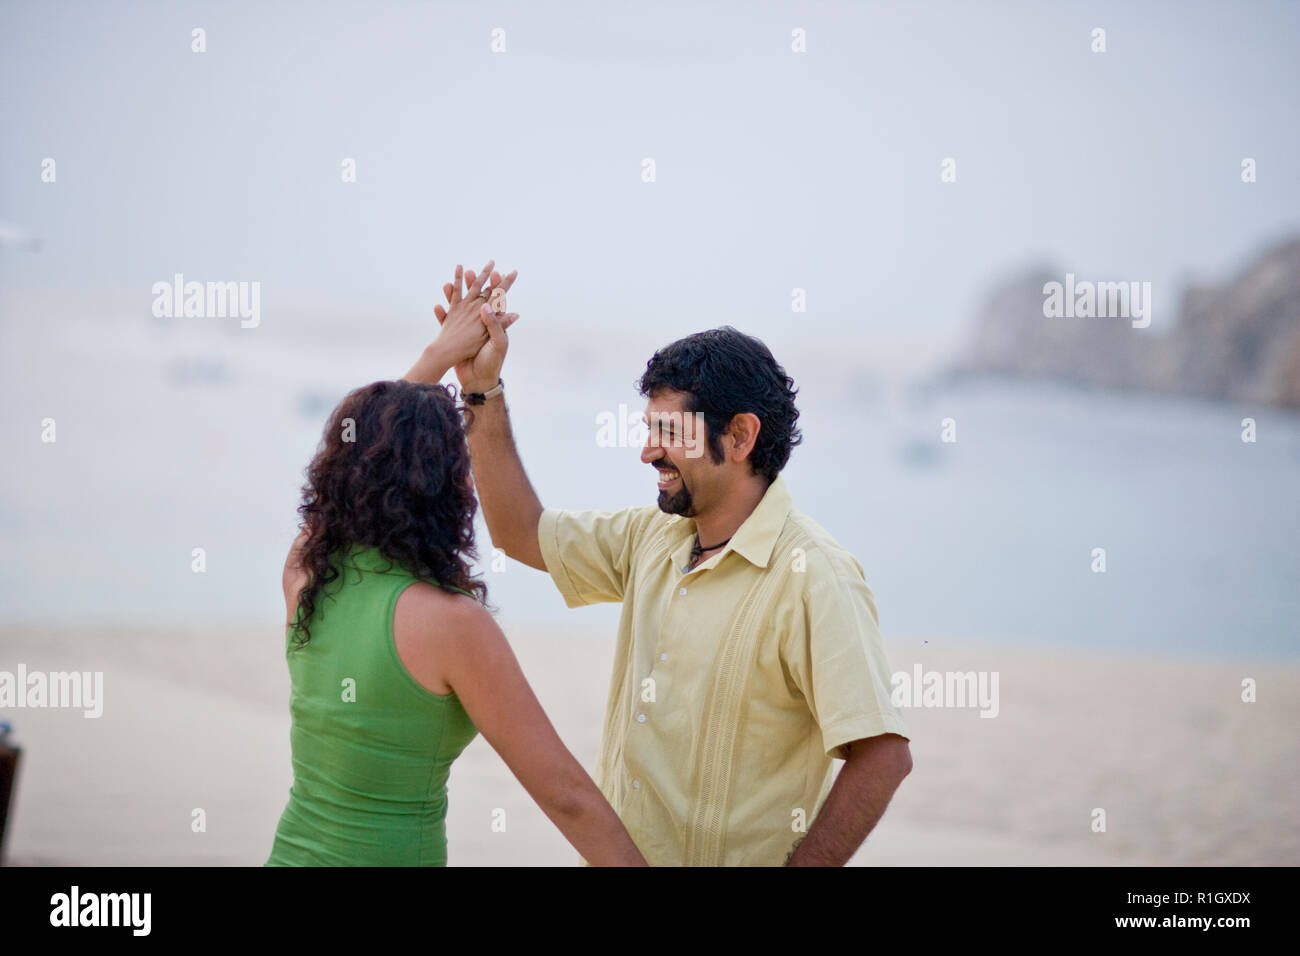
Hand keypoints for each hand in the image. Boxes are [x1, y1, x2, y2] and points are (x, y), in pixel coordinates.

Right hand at [433, 261, 518, 390]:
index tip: (497, 272)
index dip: (499, 286)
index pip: (498, 300)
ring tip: (448, 283)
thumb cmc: (491, 362)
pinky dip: (442, 313)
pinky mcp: (457, 336)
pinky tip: (437, 305)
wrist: (478, 380)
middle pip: (480, 298)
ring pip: (461, 306)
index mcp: (495, 323)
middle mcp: (482, 322)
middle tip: (471, 271)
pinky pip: (447, 320)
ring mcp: (468, 328)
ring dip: (456, 295)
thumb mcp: (497, 343)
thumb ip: (495, 325)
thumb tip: (487, 306)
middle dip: (476, 284)